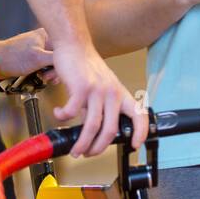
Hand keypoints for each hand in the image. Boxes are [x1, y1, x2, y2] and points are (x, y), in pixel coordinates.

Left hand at [0, 28, 59, 82]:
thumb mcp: (39, 58)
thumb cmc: (12, 57)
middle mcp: (45, 41)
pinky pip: (46, 67)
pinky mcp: (34, 59)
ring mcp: (40, 50)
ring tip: (42, 77)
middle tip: (47, 76)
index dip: (64, 62)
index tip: (59, 71)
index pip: (65, 49)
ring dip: (50, 74)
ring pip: (54, 64)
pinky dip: (44, 74)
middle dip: (55, 70)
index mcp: (47, 35)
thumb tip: (72, 61)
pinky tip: (40, 77)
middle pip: (60, 57)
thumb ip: (57, 59)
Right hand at [50, 38, 148, 156]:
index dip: (140, 132)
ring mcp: (97, 90)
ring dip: (82, 142)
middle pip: (110, 130)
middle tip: (88, 153)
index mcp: (120, 94)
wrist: (74, 45)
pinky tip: (59, 114)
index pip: (138, 114)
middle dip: (99, 148)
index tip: (135, 145)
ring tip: (75, 148)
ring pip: (92, 126)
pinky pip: (72, 111)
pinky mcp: (81, 87)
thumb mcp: (101, 87)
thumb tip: (93, 130)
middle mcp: (112, 93)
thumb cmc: (86, 66)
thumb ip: (100, 108)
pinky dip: (63, 117)